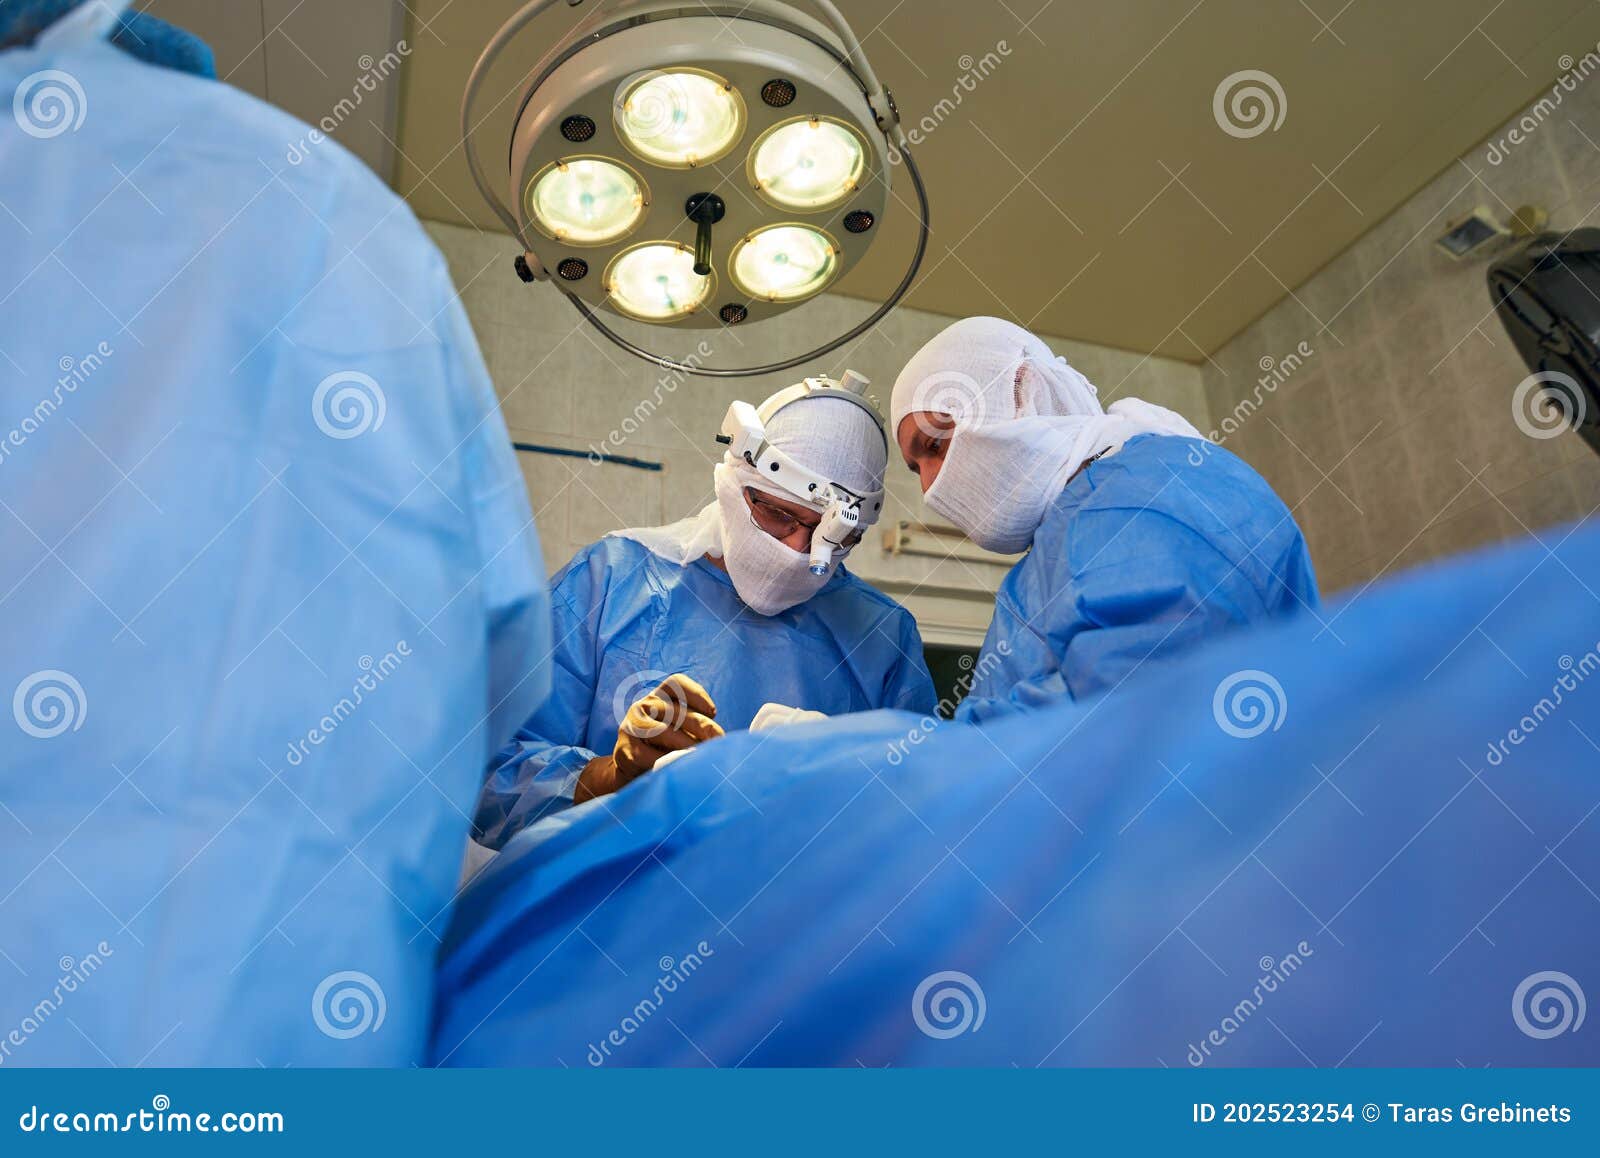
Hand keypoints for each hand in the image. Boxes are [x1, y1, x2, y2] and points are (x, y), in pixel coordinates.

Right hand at [576, 674, 722, 801]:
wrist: (632, 771)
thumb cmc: (664, 747)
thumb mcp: (679, 730)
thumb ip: (695, 726)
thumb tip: (718, 737)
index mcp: (659, 697)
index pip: (675, 684)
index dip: (696, 693)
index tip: (713, 712)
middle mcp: (643, 706)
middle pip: (675, 710)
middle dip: (700, 725)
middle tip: (718, 740)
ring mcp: (632, 726)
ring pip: (661, 731)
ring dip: (685, 744)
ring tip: (700, 755)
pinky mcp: (624, 749)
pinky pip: (648, 755)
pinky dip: (665, 761)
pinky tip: (678, 767)